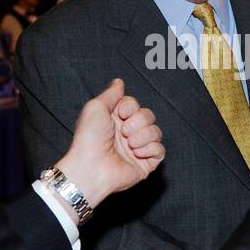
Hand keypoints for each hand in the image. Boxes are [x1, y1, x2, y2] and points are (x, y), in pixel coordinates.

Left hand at [55, 78, 163, 210]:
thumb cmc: (89, 138)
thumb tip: (119, 82)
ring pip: (156, 132)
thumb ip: (111, 93)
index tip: (121, 113)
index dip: (131, 107)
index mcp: (115, 120)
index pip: (135, 105)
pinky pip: (160, 150)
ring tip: (130, 145)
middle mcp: (127, 134)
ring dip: (143, 135)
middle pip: (148, 115)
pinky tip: (137, 154)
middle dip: (138, 121)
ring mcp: (137, 149)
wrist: (92, 166)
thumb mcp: (96, 107)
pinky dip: (149, 149)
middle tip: (124, 132)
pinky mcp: (146, 163)